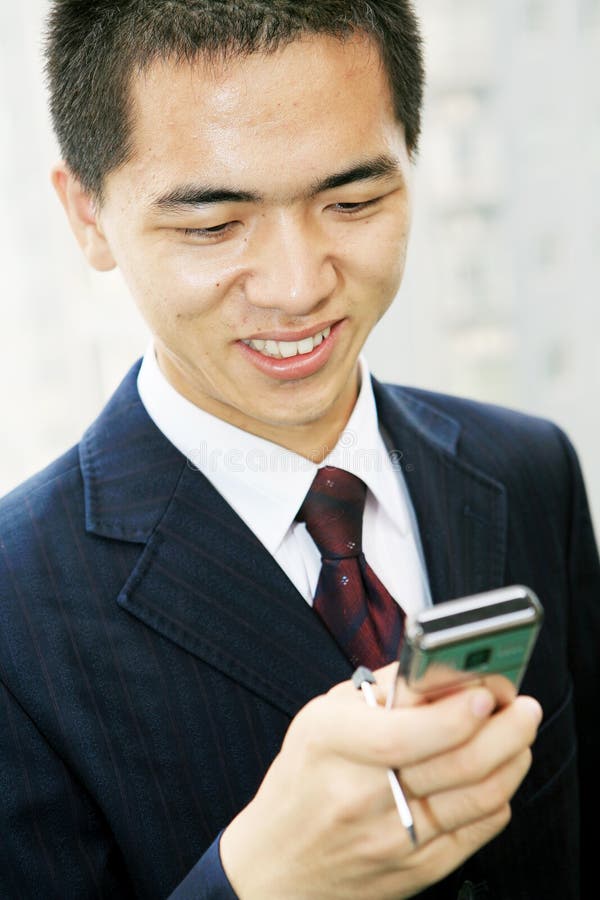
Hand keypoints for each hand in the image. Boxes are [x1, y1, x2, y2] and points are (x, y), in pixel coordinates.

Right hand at [220, 663, 541, 899]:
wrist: (277, 865)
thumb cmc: (302, 782)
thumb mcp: (322, 718)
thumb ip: (382, 691)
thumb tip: (440, 668)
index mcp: (332, 744)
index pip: (404, 735)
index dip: (454, 714)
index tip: (486, 691)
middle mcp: (362, 795)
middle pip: (455, 765)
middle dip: (505, 729)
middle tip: (522, 706)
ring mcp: (393, 838)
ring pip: (478, 798)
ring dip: (512, 758)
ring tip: (518, 733)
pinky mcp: (416, 870)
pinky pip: (477, 831)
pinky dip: (498, 796)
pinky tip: (498, 773)